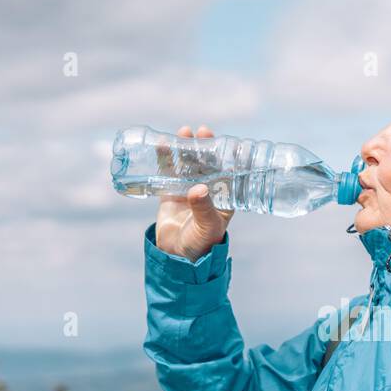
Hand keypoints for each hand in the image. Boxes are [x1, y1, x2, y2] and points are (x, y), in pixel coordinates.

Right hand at [152, 124, 231, 261]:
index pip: (226, 171)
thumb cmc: (200, 245)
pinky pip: (169, 173)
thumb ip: (203, 208)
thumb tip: (197, 189)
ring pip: (188, 165)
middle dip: (204, 147)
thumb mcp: (207, 227)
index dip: (224, 155)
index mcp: (224, 198)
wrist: (177, 258)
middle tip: (201, 131)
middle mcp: (208, 192)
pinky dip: (167, 159)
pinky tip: (164, 145)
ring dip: (186, 149)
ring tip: (184, 132)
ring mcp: (189, 191)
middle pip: (207, 164)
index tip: (223, 141)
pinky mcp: (171, 194)